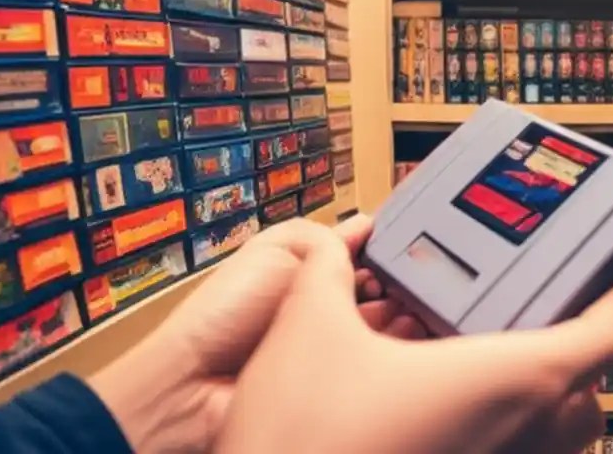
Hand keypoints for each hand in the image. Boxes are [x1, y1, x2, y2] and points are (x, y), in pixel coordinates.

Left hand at [90, 215, 413, 451]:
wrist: (198, 384)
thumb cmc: (221, 316)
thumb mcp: (276, 250)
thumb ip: (323, 238)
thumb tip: (364, 229)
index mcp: (298, 270)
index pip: (350, 252)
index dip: (375, 244)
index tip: (404, 238)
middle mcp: (313, 308)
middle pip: (369, 288)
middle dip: (391, 280)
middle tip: (412, 273)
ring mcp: (324, 346)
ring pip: (376, 324)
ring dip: (396, 313)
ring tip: (414, 303)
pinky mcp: (333, 381)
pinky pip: (372, 360)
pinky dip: (390, 346)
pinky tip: (405, 334)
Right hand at [213, 225, 612, 453]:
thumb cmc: (305, 443)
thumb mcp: (308, 331)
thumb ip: (326, 274)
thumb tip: (332, 251)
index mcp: (505, 383)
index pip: (600, 341)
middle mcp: (521, 439)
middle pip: (590, 402)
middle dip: (582, 363)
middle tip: (550, 329)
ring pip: (561, 445)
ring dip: (550, 410)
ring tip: (501, 376)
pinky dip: (511, 441)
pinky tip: (459, 425)